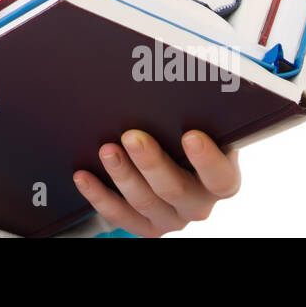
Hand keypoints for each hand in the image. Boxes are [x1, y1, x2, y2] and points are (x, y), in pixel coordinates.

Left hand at [73, 129, 240, 236]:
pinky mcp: (146, 225)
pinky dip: (99, 195)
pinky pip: (120, 215)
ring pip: (145, 202)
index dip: (208, 160)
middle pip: (176, 189)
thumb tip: (166, 80)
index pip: (221, 177)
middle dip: (151, 162)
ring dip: (122, 175)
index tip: (191, 135)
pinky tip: (84, 176)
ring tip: (107, 150)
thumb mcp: (196, 123)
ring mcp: (172, 218)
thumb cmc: (185, 132)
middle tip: (132, 137)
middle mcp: (198, 203)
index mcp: (221, 179)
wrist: (173, 157)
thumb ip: (189, 113)